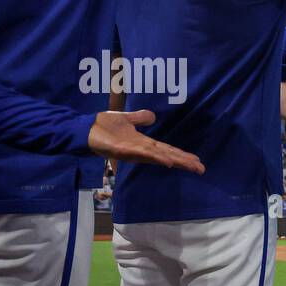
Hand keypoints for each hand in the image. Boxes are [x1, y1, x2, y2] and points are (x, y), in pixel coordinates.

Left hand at [88, 111, 204, 173]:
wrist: (84, 129)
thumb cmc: (103, 126)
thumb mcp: (126, 119)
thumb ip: (139, 118)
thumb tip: (152, 116)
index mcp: (143, 143)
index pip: (167, 150)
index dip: (182, 155)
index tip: (197, 161)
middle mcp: (141, 149)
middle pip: (167, 156)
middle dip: (184, 162)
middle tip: (201, 169)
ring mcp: (133, 151)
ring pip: (159, 156)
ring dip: (175, 161)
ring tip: (190, 166)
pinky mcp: (122, 151)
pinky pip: (142, 154)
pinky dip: (156, 158)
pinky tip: (167, 162)